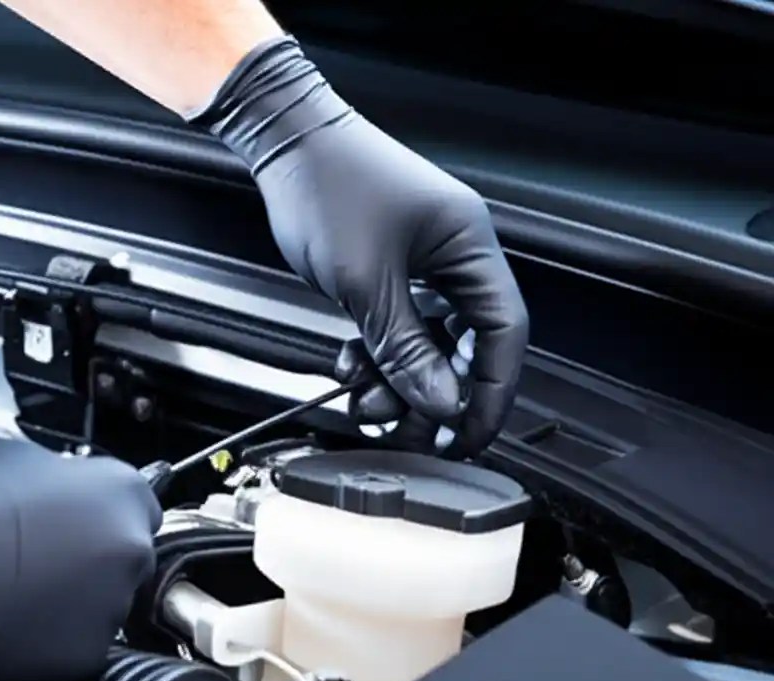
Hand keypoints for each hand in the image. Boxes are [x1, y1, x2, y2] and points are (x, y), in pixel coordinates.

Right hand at [0, 435, 159, 680]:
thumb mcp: (16, 457)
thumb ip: (62, 478)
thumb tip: (67, 490)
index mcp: (120, 493)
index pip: (142, 507)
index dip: (105, 517)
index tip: (81, 527)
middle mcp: (127, 550)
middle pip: (126, 560)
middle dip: (91, 561)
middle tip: (38, 560)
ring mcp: (107, 609)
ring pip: (102, 608)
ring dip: (71, 602)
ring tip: (14, 588)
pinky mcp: (79, 660)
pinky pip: (74, 649)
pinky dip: (48, 641)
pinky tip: (7, 619)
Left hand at [189, 37, 528, 456]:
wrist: (283, 138)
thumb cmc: (327, 184)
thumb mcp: (366, 281)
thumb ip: (405, 348)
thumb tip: (440, 402)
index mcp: (471, 247)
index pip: (504, 335)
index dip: (489, 392)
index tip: (465, 434)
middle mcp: (456, 254)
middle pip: (467, 344)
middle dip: (437, 393)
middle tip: (412, 433)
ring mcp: (423, 260)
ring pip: (428, 341)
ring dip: (399, 379)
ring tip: (366, 402)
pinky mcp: (390, 266)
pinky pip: (399, 325)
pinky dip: (378, 353)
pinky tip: (353, 368)